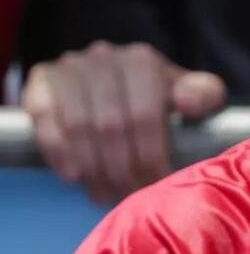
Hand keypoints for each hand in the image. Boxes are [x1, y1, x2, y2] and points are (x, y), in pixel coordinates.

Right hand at [22, 41, 225, 202]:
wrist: (117, 85)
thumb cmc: (162, 98)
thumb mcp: (193, 94)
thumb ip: (204, 95)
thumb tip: (187, 103)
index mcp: (142, 61)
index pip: (145, 115)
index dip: (150, 155)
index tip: (156, 184)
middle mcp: (103, 57)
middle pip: (110, 125)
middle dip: (122, 169)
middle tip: (129, 196)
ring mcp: (68, 67)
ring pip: (78, 126)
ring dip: (92, 168)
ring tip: (104, 195)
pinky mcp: (40, 82)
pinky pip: (45, 121)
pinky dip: (58, 152)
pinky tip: (73, 176)